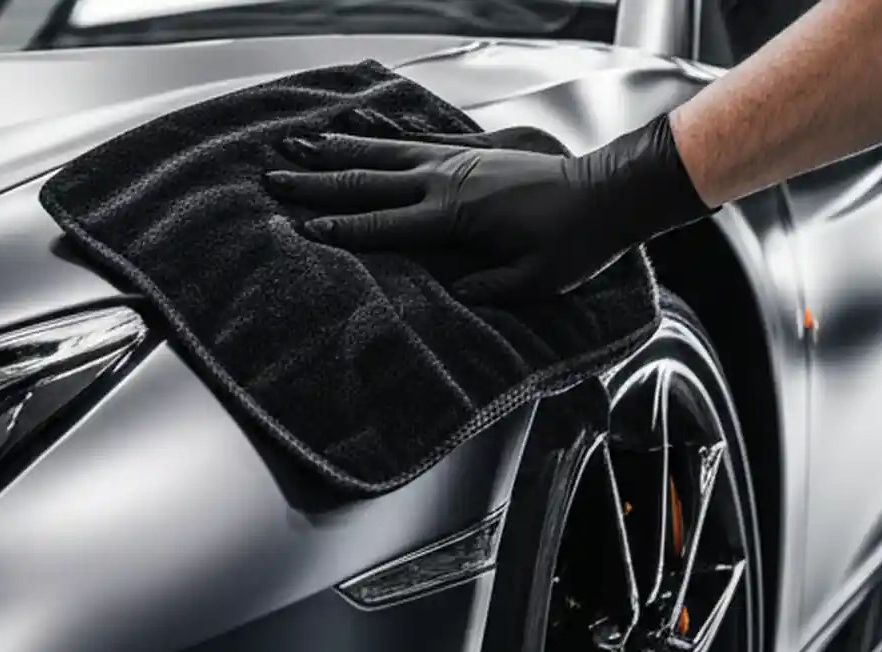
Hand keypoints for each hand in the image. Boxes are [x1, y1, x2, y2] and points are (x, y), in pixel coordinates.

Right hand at [266, 114, 710, 300]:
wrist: (606, 196)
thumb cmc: (573, 244)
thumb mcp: (532, 281)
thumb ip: (488, 287)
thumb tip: (452, 297)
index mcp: (453, 218)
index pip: (384, 226)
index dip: (341, 229)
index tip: (301, 227)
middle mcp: (446, 182)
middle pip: (369, 183)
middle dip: (319, 183)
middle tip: (274, 177)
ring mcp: (455, 161)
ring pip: (384, 154)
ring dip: (338, 150)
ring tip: (299, 143)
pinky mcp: (469, 151)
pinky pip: (416, 139)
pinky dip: (384, 132)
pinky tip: (360, 125)